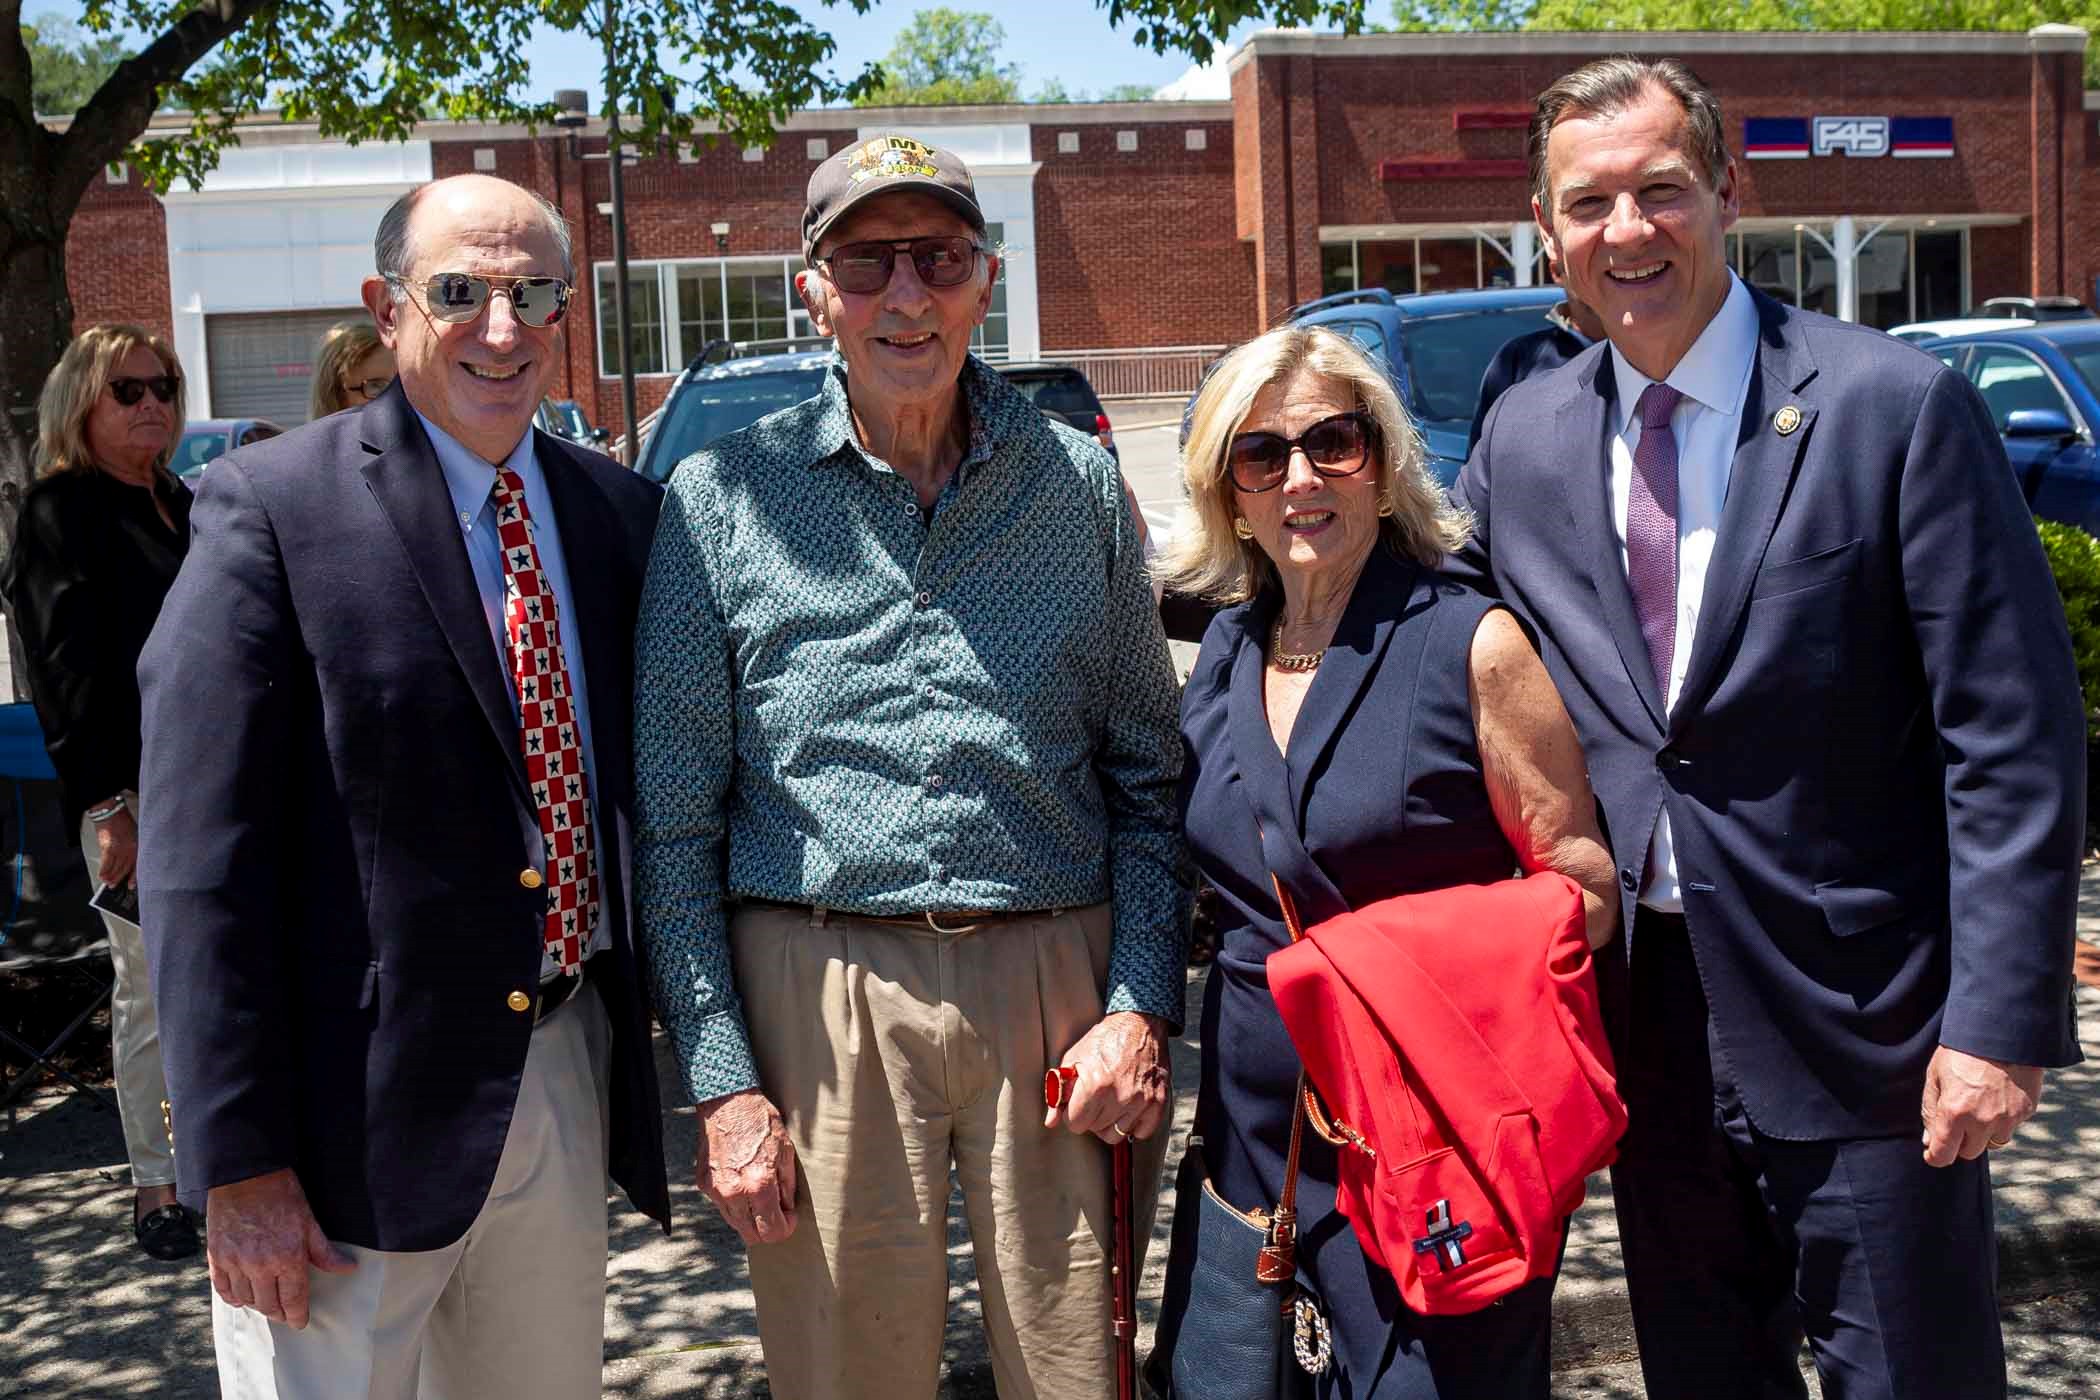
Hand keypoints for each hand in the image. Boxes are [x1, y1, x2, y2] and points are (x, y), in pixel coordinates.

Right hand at [94, 803, 137, 888]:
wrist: (111, 811)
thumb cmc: (123, 821)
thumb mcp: (135, 834)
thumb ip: (133, 847)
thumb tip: (127, 862)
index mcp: (139, 845)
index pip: (138, 865)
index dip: (134, 877)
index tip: (131, 885)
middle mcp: (131, 848)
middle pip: (125, 868)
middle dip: (119, 878)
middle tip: (114, 885)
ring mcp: (120, 848)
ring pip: (115, 867)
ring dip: (110, 876)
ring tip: (107, 882)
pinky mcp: (108, 846)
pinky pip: (106, 862)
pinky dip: (104, 870)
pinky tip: (101, 876)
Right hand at [205, 1168, 355, 1328]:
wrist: (245, 1175)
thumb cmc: (282, 1195)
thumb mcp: (309, 1221)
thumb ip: (324, 1252)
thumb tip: (348, 1269)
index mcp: (287, 1258)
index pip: (293, 1300)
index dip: (297, 1315)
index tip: (300, 1322)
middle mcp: (260, 1266)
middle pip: (269, 1305)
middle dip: (279, 1313)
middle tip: (284, 1314)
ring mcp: (235, 1262)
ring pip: (246, 1300)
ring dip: (257, 1305)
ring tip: (266, 1303)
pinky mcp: (217, 1257)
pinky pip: (223, 1289)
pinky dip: (232, 1297)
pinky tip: (240, 1298)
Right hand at [696, 1089, 798, 1245]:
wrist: (727, 1101)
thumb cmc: (760, 1121)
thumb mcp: (785, 1151)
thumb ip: (787, 1186)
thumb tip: (787, 1209)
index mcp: (758, 1185)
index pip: (772, 1231)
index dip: (786, 1227)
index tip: (790, 1216)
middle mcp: (734, 1193)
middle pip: (751, 1235)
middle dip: (767, 1228)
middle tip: (777, 1211)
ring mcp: (715, 1190)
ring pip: (735, 1224)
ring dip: (750, 1217)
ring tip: (759, 1194)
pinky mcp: (704, 1183)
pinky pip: (722, 1205)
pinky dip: (734, 1203)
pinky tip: (742, 1183)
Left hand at [1043, 1011, 1170, 1143]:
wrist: (1139, 1024)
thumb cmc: (1104, 1040)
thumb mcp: (1073, 1060)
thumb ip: (1059, 1094)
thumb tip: (1050, 1122)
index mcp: (1095, 1085)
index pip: (1076, 1124)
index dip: (1073, 1113)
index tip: (1078, 1102)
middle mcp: (1120, 1096)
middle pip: (1095, 1130)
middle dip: (1091, 1116)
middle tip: (1095, 1097)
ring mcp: (1141, 1101)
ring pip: (1116, 1135)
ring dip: (1110, 1122)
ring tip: (1111, 1102)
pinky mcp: (1158, 1103)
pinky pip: (1141, 1133)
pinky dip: (1134, 1125)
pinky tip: (1128, 1108)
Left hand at [1921, 1047, 2043, 1166]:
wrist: (2002, 1032)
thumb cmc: (1961, 1051)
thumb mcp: (1935, 1075)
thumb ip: (1930, 1110)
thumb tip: (1929, 1140)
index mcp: (1954, 1113)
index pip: (1944, 1155)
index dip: (1936, 1156)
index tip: (1933, 1153)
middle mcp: (1982, 1121)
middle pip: (1969, 1152)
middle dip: (1960, 1141)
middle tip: (1957, 1120)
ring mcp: (2007, 1119)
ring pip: (1993, 1142)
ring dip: (1984, 1133)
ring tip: (1979, 1105)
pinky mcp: (2025, 1112)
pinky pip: (2011, 1126)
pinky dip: (2003, 1118)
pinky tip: (1997, 1096)